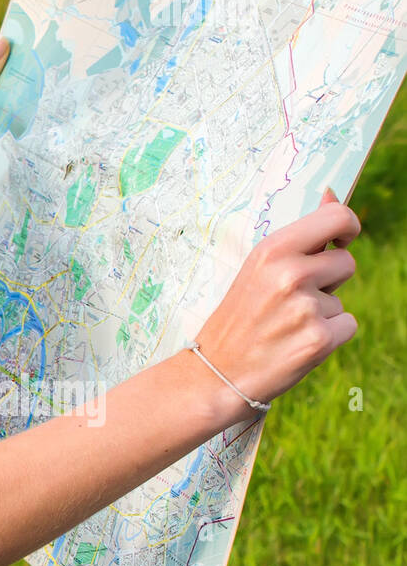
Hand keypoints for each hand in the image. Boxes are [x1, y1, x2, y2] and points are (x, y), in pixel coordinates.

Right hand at [191, 186, 360, 428]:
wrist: (217, 371)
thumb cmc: (239, 315)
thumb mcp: (258, 268)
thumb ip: (300, 237)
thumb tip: (332, 194)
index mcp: (272, 250)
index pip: (336, 218)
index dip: (348, 227)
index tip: (340, 241)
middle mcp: (290, 274)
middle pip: (346, 262)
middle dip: (330, 279)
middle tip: (293, 297)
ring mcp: (306, 308)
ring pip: (342, 298)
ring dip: (323, 311)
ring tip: (286, 323)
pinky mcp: (320, 340)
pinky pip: (347, 325)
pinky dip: (328, 335)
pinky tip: (296, 341)